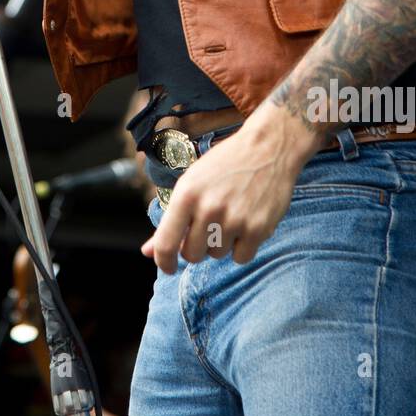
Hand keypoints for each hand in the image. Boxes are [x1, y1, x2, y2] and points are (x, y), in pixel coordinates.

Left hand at [140, 99, 321, 270]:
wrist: (268, 147)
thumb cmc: (225, 164)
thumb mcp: (191, 182)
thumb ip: (170, 219)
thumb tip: (146, 252)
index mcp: (186, 194)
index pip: (166, 243)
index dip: (163, 261)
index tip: (166, 267)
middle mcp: (209, 208)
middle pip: (191, 255)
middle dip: (196, 247)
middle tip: (207, 227)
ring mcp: (234, 219)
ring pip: (217, 255)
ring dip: (220, 243)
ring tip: (229, 217)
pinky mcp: (258, 228)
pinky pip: (241, 258)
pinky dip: (242, 247)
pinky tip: (245, 224)